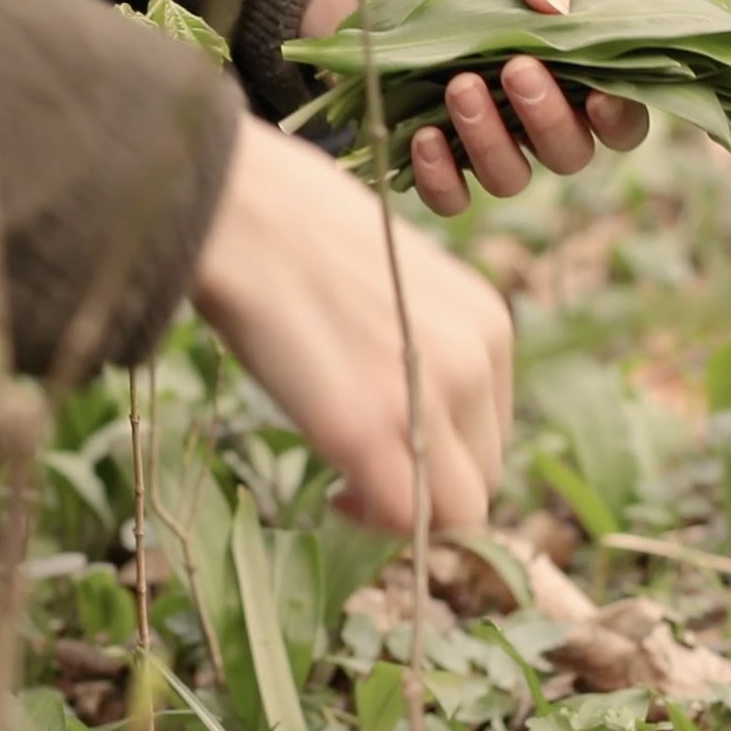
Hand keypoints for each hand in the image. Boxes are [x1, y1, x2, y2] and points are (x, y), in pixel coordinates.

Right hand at [190, 114, 511, 533]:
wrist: (238, 208)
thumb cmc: (294, 229)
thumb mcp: (392, 281)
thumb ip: (420, 338)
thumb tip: (405, 393)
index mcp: (488, 320)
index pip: (492, 425)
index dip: (445, 451)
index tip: (391, 444)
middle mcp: (478, 358)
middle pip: (484, 471)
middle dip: (431, 487)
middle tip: (364, 474)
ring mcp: (431, 395)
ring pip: (461, 507)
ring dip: (407, 508)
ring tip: (347, 482)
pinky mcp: (371, 429)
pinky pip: (409, 519)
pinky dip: (376, 522)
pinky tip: (336, 493)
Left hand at [302, 0, 649, 215]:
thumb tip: (558, 4)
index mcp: (569, 66)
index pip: (620, 116)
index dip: (620, 119)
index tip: (599, 95)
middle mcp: (533, 115)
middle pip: (570, 153)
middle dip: (549, 119)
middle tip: (516, 69)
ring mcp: (483, 141)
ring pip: (511, 177)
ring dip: (491, 141)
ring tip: (460, 86)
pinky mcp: (430, 159)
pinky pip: (450, 196)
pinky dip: (441, 177)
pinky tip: (424, 136)